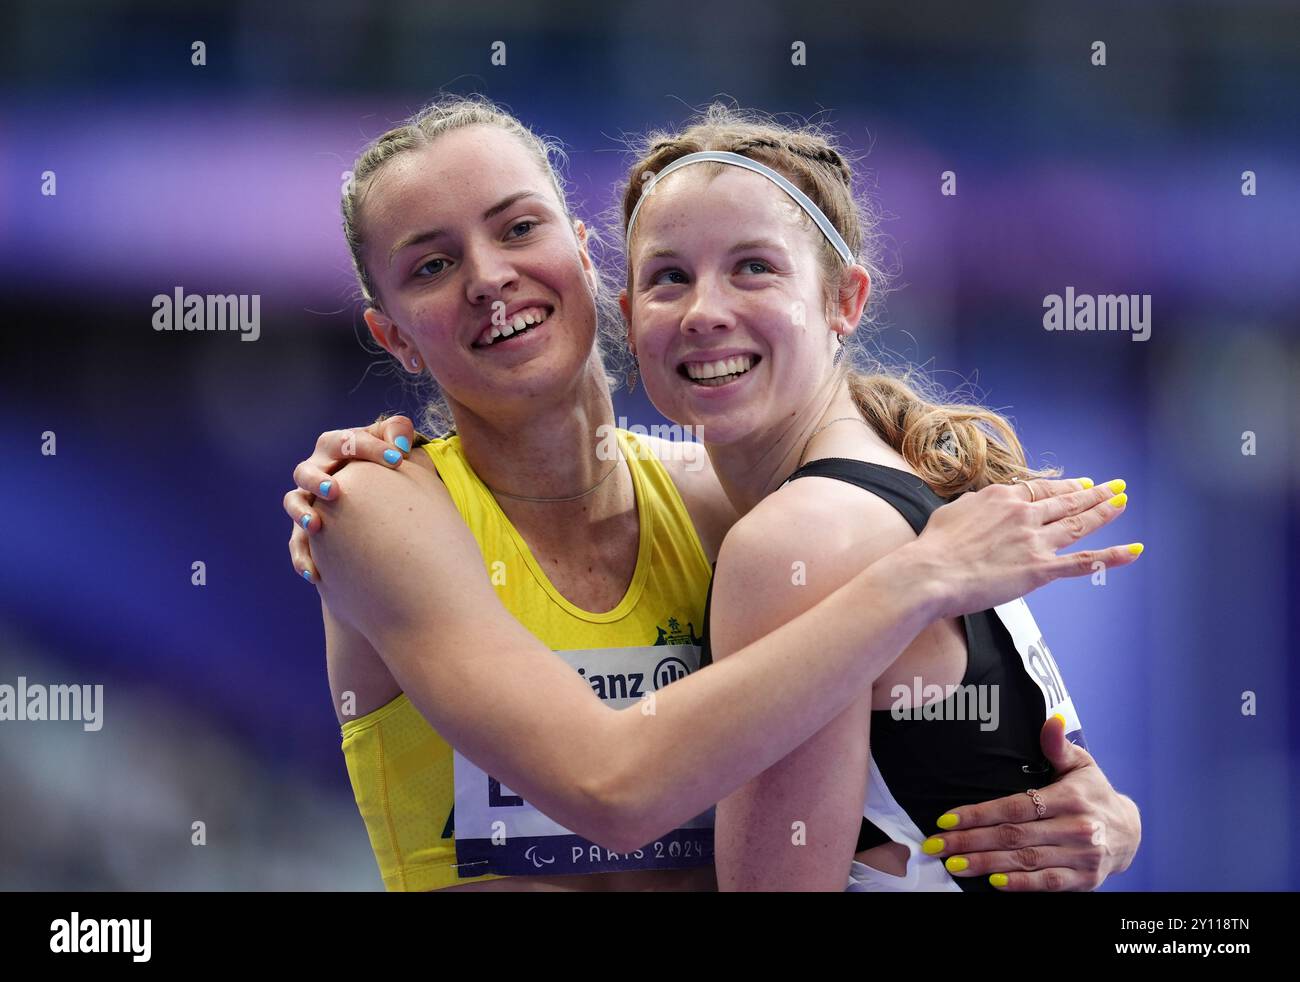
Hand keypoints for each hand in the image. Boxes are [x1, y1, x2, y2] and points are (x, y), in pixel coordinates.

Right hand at [283, 414, 415, 582]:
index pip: (348, 442)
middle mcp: (316, 470)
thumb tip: (401, 444)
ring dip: (301, 514)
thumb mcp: (393, 443)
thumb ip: (398, 432)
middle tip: (334, 492)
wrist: (375, 492)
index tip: (399, 460)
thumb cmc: (385, 462)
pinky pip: (298, 543)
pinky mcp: (307, 527)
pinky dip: (302, 557)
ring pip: (294, 502)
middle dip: (316, 481)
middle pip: (305, 471)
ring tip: (315, 526)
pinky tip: (313, 574)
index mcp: (336, 445)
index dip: (372, 449)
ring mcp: (309, 499)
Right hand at [910, 477, 1141, 619]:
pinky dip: (1112, 557)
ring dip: (1105, 512)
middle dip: (1093, 493)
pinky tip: (1133, 550)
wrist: (930, 573)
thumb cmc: (933, 547)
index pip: (1040, 489)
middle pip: (1066, 501)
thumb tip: (983, 506)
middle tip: (1113, 487)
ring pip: (1079, 523)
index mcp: (1002, 498)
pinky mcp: (1040, 568)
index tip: (1079, 485)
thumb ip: (975, 507)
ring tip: (1121, 503)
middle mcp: (1023, 514)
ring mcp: (1035, 540)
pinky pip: (1084, 562)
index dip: (1063, 487)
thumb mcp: (952, 512)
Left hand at [924, 716, 1141, 890]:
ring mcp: (1081, 857)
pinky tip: (993, 882)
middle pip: (1012, 836)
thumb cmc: (1093, 793)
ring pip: (1025, 861)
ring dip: (985, 864)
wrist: (1130, 832)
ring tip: (953, 864)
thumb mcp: (1080, 764)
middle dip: (969, 841)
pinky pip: (1048, 884)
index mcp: (1069, 798)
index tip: (946, 819)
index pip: (1014, 807)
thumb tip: (1052, 719)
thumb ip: (1058, 745)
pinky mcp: (1085, 880)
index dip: (978, 814)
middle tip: (936, 845)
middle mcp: (1076, 828)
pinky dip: (1020, 884)